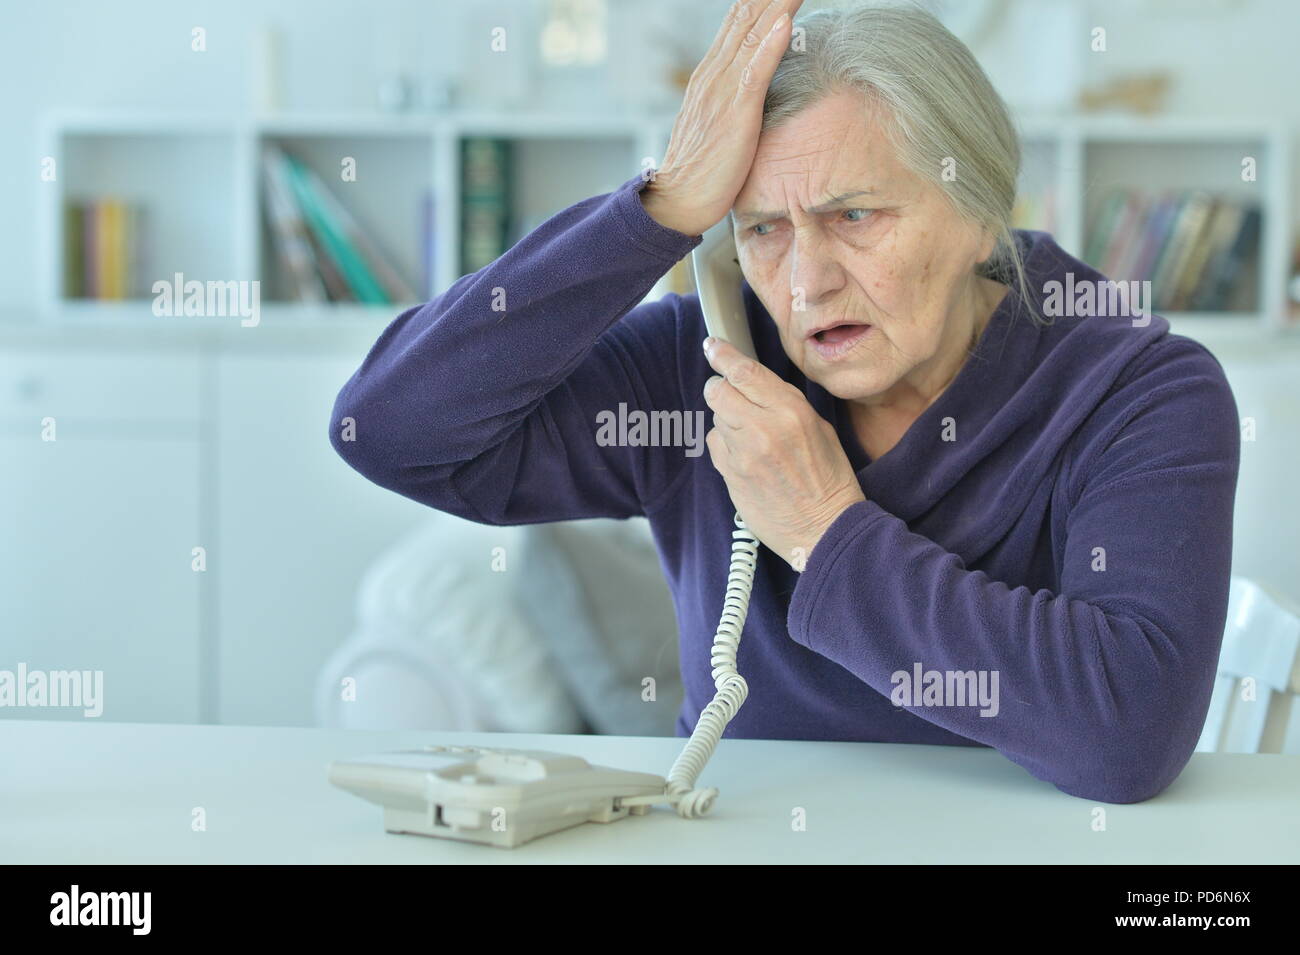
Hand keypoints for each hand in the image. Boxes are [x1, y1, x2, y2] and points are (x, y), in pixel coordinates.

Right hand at [640, 0, 803, 236]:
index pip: (737, 23)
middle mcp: (713, 76)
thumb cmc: (699, 170)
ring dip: (776, 6)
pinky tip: (785, 22)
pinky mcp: (734, 114)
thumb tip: (749, 88)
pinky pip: (754, 72)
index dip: (759, 1)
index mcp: (709, 76)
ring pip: (752, 36)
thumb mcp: (715, 124)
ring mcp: (721, 93)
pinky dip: (770, 45)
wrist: (677, 199)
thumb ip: (729, 100)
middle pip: (745, 19)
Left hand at [702, 337, 866, 570]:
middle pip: (718, 391)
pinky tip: (748, 461)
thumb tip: (754, 384)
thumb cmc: (829, 480)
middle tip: (732, 396)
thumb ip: (784, 403)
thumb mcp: (819, 429)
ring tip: (754, 440)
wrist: (824, 529)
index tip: (712, 346)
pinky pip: (716, 446)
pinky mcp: (729, 475)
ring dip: (727, 422)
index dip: (723, 355)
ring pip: (716, 418)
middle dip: (721, 389)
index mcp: (791, 411)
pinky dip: (726, 447)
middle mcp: (763, 428)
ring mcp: (742, 454)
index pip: (745, 372)